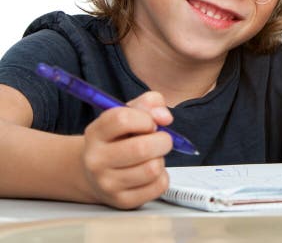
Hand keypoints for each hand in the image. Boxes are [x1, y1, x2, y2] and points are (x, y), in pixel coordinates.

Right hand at [81, 91, 173, 208]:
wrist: (94, 173)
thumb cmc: (118, 139)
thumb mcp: (129, 113)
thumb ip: (150, 103)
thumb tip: (165, 116)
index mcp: (96, 133)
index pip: (122, 119)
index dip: (146, 118)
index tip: (150, 123)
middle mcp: (96, 159)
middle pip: (142, 148)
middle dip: (163, 140)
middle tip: (161, 140)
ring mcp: (107, 183)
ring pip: (152, 169)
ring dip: (161, 159)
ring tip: (152, 157)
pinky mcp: (122, 201)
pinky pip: (158, 186)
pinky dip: (162, 176)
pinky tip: (151, 172)